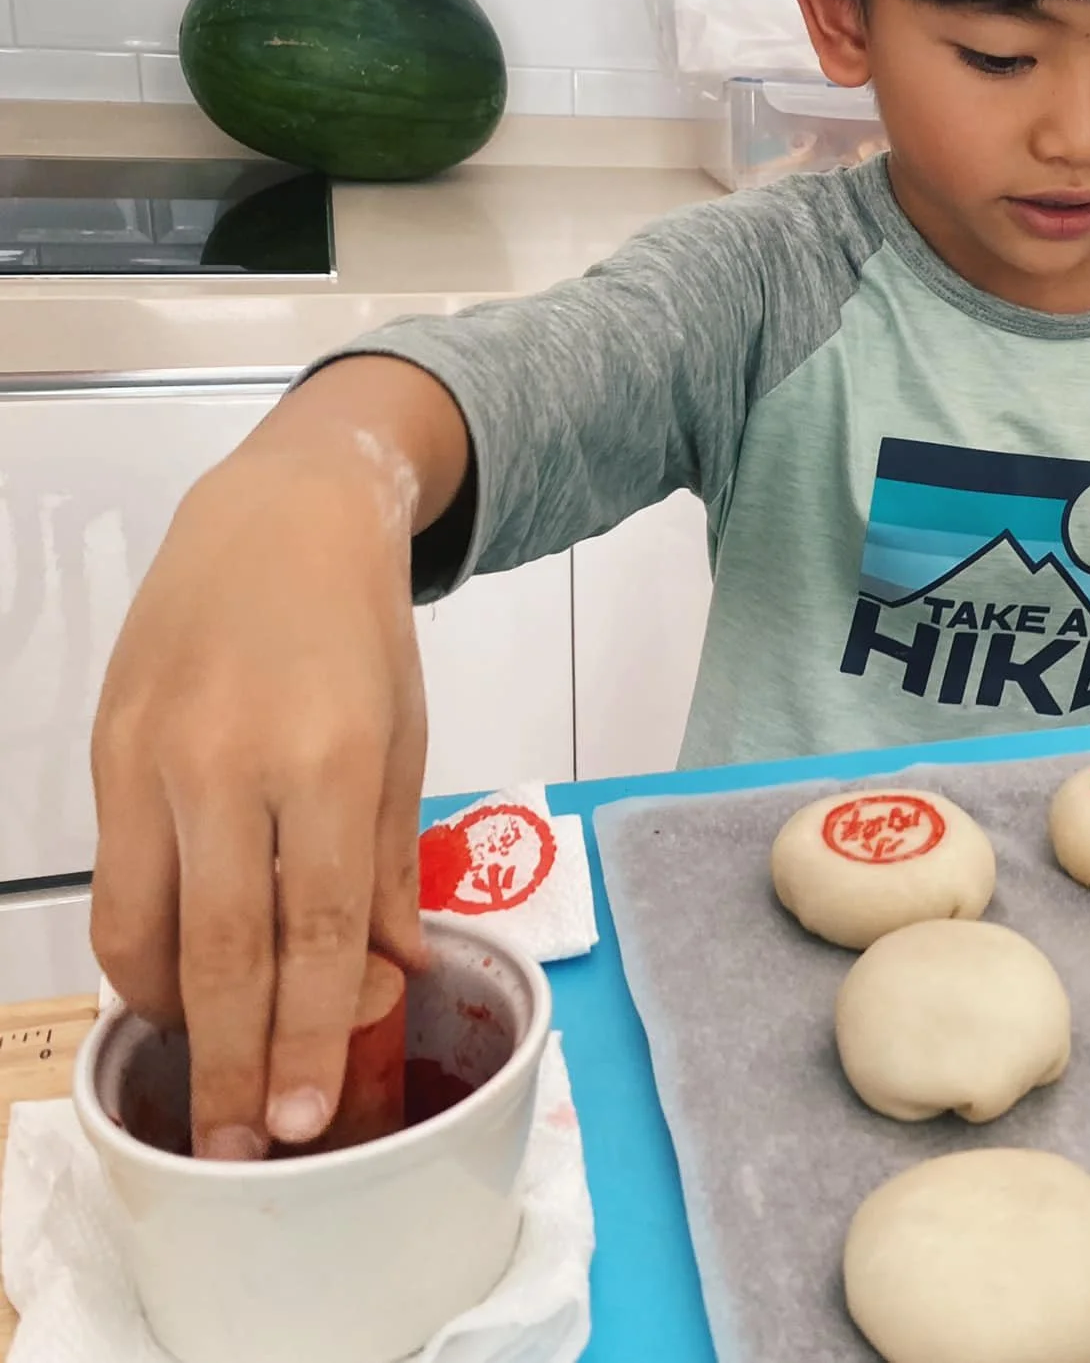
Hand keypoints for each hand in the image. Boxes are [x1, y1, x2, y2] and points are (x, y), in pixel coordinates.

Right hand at [90, 358, 464, 1158]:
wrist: (280, 520)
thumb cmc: (359, 632)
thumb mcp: (407, 737)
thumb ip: (391, 860)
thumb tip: (388, 970)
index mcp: (333, 759)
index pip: (317, 928)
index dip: (306, 1032)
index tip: (300, 1113)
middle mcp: (235, 763)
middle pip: (225, 949)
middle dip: (232, 1061)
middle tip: (239, 1146)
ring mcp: (157, 758)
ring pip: (146, 928)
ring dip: (175, 1018)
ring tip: (204, 1079)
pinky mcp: (106, 751)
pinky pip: (114, 881)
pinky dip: (139, 950)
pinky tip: (171, 985)